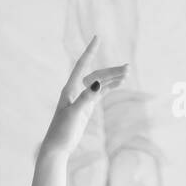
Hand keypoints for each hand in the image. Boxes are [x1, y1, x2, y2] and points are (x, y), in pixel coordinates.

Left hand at [39, 36, 127, 158]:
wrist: (57, 148)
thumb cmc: (62, 131)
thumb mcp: (75, 114)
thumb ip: (86, 98)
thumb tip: (97, 83)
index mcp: (70, 89)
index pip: (81, 65)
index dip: (90, 51)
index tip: (97, 37)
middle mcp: (75, 91)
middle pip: (96, 75)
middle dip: (111, 71)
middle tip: (127, 69)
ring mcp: (81, 99)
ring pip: (99, 84)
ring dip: (112, 79)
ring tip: (127, 74)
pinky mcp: (86, 108)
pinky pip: (99, 94)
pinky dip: (109, 88)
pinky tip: (119, 84)